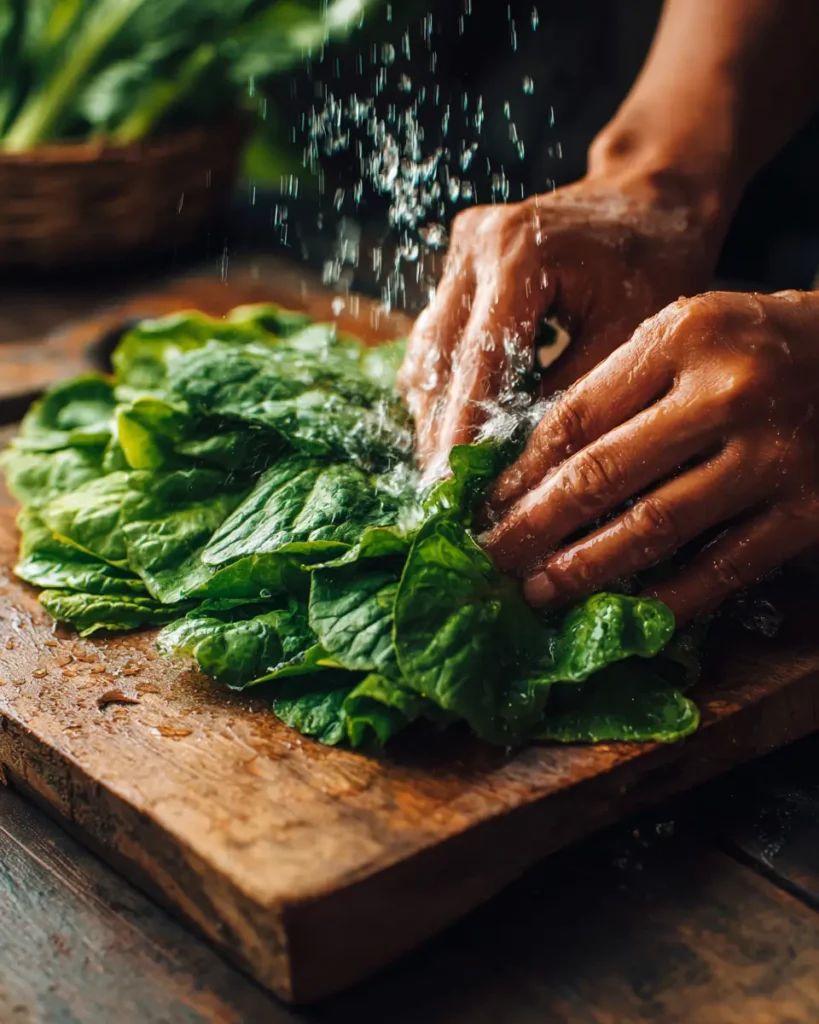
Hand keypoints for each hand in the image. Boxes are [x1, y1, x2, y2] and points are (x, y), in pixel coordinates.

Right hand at [398, 176, 717, 479]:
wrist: (651, 196)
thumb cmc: (657, 262)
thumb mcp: (627, 337)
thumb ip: (571, 403)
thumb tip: (526, 477)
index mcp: (518, 252)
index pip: (478, 364)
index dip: (463, 435)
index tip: (455, 495)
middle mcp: (475, 244)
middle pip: (439, 361)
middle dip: (441, 434)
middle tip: (443, 499)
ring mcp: (459, 250)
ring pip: (427, 354)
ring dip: (436, 415)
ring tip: (447, 477)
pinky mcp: (456, 263)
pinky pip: (437, 340)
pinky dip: (446, 389)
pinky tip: (458, 434)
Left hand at [482, 290, 818, 623]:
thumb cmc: (760, 346)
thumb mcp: (688, 336)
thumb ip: (619, 389)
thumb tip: (534, 469)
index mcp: (683, 336)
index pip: (576, 416)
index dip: (520, 471)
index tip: (482, 507)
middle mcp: (727, 392)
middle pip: (603, 472)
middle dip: (533, 526)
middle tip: (489, 561)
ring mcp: (772, 456)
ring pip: (655, 526)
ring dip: (586, 568)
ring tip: (539, 593)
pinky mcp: (808, 511)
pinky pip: (722, 567)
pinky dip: (670, 598)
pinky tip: (628, 617)